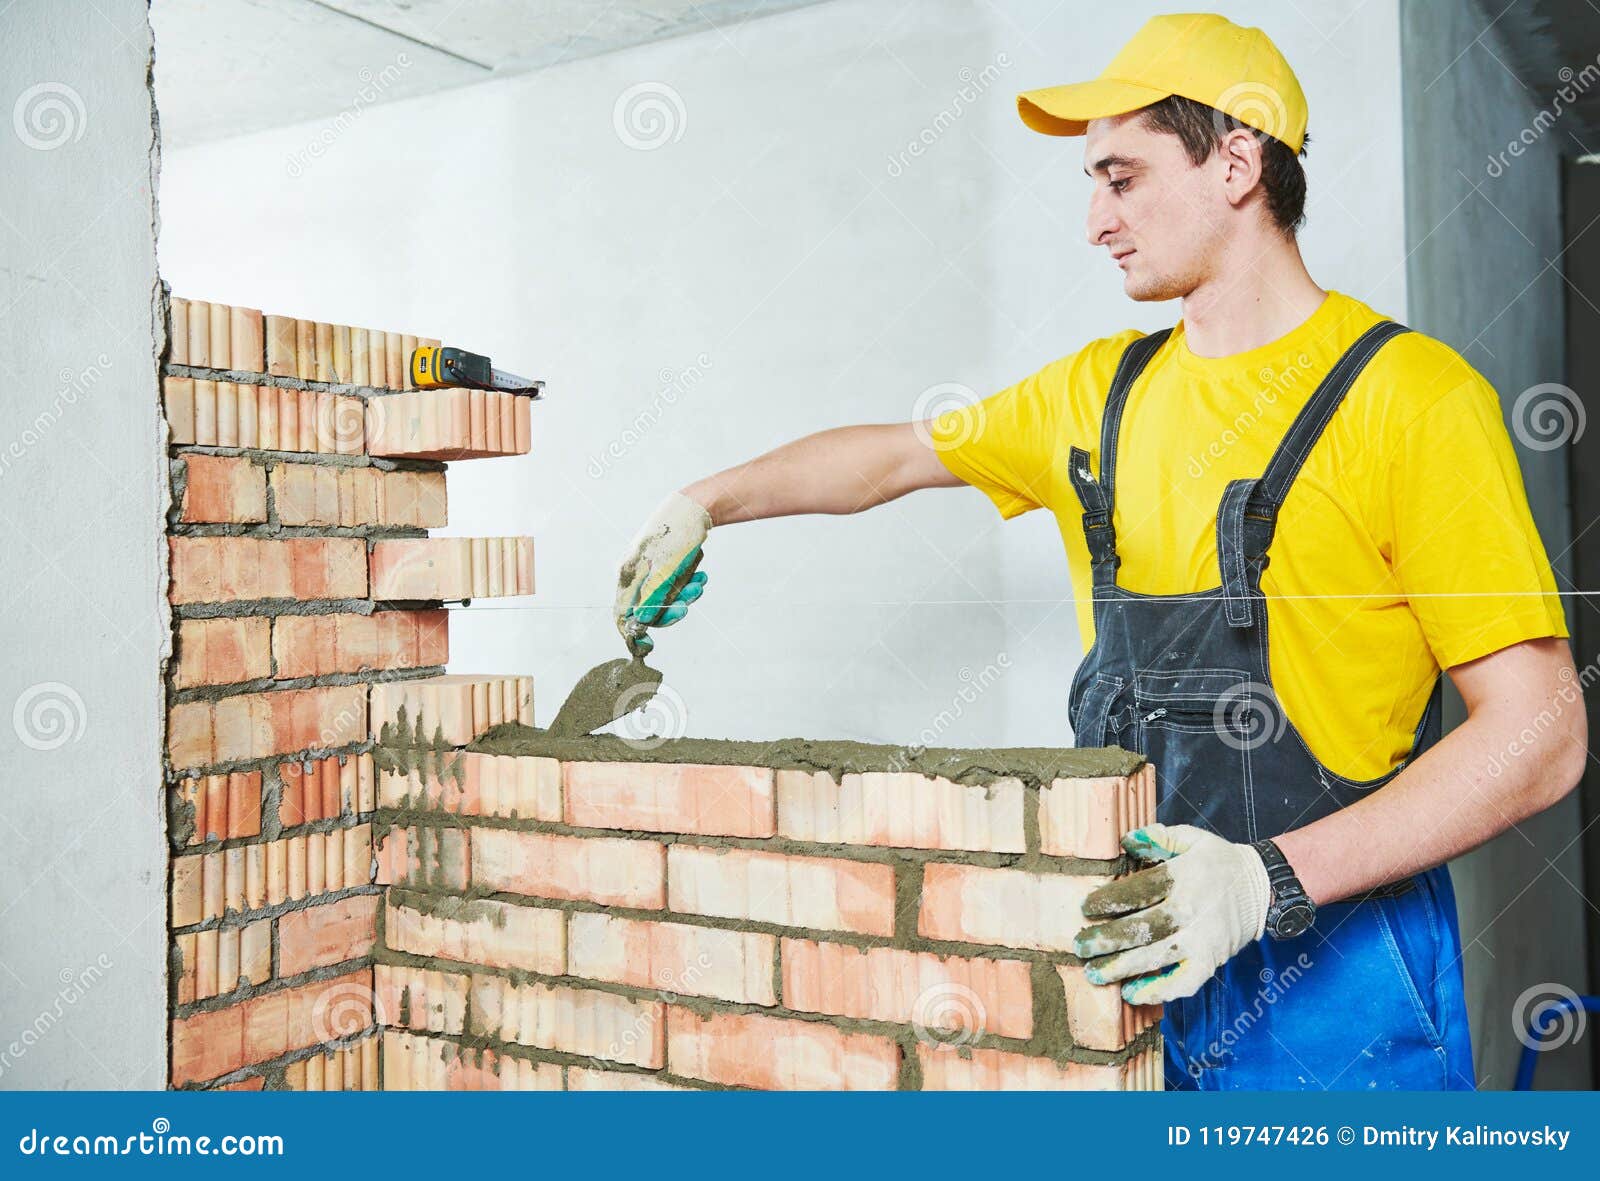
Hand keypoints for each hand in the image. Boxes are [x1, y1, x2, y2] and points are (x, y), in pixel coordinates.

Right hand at [614, 491, 711, 654]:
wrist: (695, 507)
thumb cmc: (677, 537)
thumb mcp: (666, 571)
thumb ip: (652, 598)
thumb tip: (641, 622)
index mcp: (627, 574)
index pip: (622, 613)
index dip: (633, 633)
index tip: (649, 647)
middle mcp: (635, 573)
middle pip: (647, 608)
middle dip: (671, 608)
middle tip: (689, 604)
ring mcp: (649, 569)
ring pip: (664, 597)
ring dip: (684, 595)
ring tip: (701, 584)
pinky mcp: (664, 565)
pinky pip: (673, 586)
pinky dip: (687, 585)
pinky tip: (701, 577)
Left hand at [1074, 823, 1271, 1005]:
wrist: (1261, 888)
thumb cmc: (1219, 862)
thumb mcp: (1191, 838)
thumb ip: (1158, 837)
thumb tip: (1126, 841)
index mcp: (1182, 878)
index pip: (1139, 890)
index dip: (1109, 900)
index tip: (1084, 908)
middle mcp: (1189, 911)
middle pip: (1142, 929)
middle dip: (1107, 939)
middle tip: (1080, 946)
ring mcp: (1201, 939)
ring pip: (1156, 957)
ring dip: (1122, 968)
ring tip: (1094, 974)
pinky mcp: (1210, 961)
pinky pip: (1184, 982)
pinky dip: (1158, 990)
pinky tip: (1132, 993)